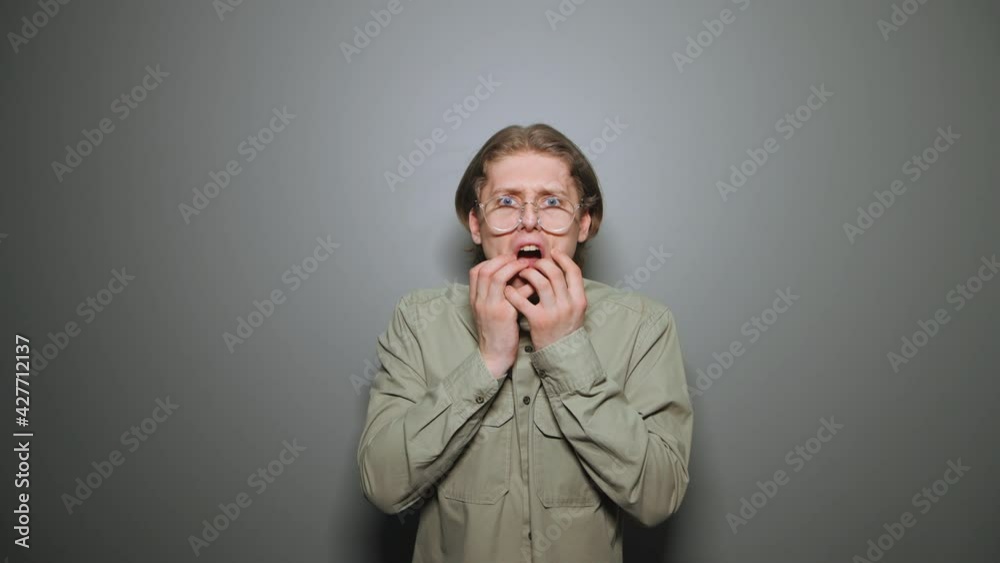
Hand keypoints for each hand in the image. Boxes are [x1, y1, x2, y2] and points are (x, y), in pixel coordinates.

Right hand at [470, 255, 536, 378]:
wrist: (494, 355)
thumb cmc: (495, 333)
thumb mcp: (488, 311)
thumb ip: (495, 294)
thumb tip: (512, 276)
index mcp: (474, 299)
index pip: (476, 271)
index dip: (491, 262)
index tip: (505, 259)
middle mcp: (479, 301)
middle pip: (485, 270)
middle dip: (502, 260)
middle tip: (517, 258)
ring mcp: (490, 307)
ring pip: (497, 277)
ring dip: (512, 267)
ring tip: (525, 266)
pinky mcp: (504, 315)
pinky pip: (515, 293)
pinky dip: (525, 285)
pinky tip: (535, 284)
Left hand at [503, 247, 586, 350]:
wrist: (562, 354)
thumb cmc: (566, 328)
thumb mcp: (576, 309)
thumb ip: (570, 291)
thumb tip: (559, 268)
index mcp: (579, 299)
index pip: (574, 271)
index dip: (563, 259)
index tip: (553, 253)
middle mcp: (568, 304)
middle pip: (555, 273)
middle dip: (542, 264)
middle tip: (533, 263)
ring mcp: (553, 312)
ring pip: (540, 283)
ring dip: (528, 274)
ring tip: (523, 273)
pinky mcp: (538, 320)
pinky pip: (523, 301)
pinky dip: (514, 292)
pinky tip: (509, 289)